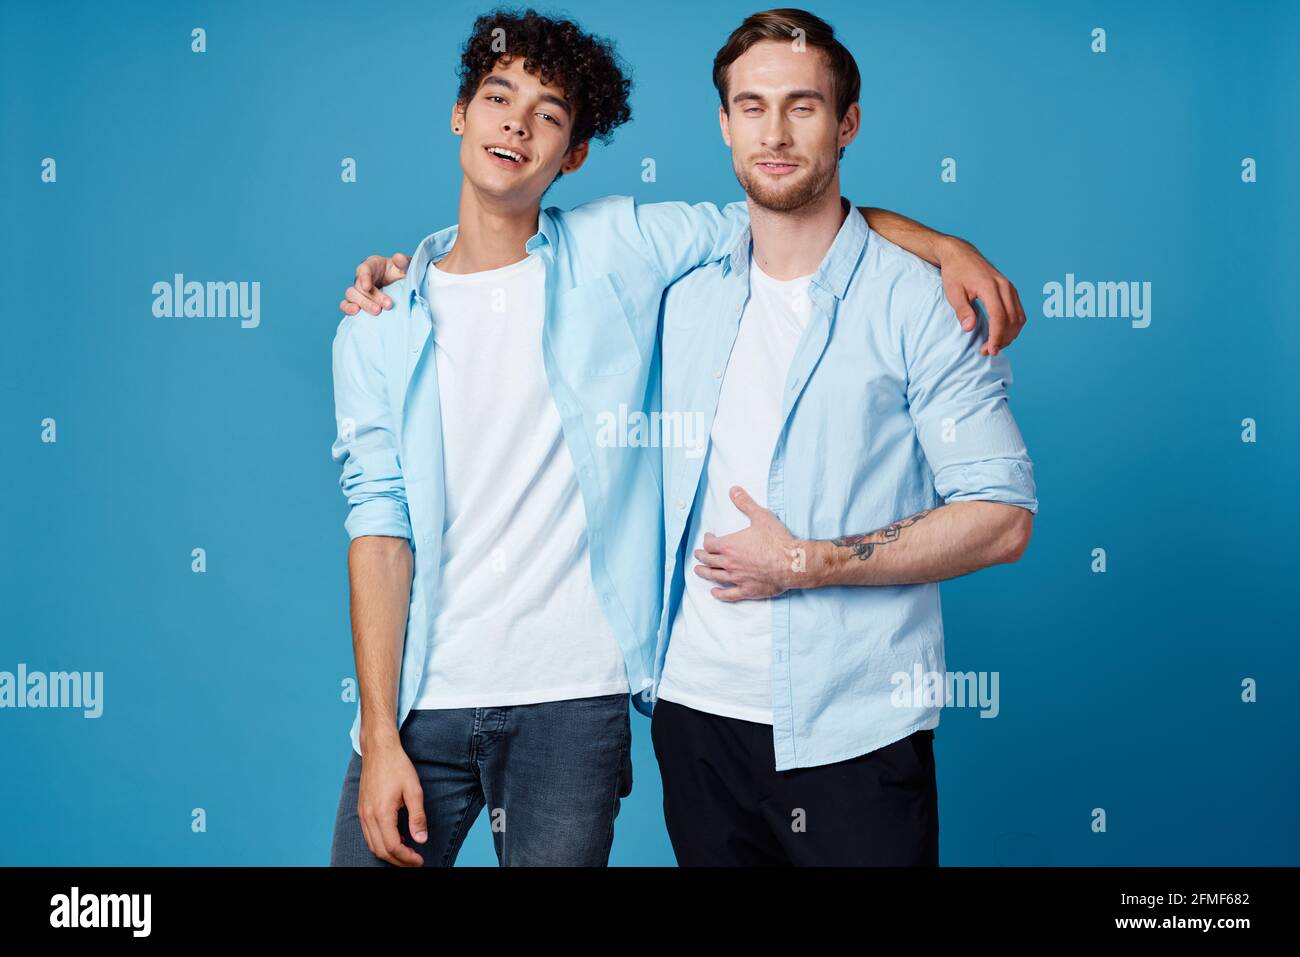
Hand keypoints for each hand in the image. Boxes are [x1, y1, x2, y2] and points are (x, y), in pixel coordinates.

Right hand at [340, 252, 410, 315]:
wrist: (401, 287)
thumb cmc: (400, 274)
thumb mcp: (405, 267)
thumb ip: (403, 262)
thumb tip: (398, 258)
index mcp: (372, 265)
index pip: (364, 269)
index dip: (364, 278)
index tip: (367, 287)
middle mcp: (362, 277)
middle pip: (359, 286)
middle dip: (373, 296)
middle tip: (388, 305)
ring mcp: (358, 290)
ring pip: (351, 295)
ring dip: (363, 304)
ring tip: (377, 311)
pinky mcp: (358, 302)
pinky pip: (346, 305)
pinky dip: (348, 309)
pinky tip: (357, 313)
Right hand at [356, 738, 427, 865]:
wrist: (379, 750)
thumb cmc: (397, 767)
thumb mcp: (414, 790)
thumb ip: (417, 817)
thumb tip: (421, 840)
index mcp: (381, 813)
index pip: (393, 846)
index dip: (407, 858)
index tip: (419, 860)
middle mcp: (368, 816)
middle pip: (381, 851)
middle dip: (398, 861)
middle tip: (414, 862)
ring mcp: (362, 813)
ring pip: (373, 845)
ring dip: (389, 854)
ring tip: (407, 853)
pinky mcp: (361, 810)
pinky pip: (369, 835)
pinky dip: (381, 842)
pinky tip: (396, 837)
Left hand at [693, 486, 804, 601]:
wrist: (792, 562)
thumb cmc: (777, 540)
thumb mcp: (760, 516)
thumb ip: (745, 503)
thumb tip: (733, 490)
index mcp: (729, 546)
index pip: (710, 544)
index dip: (707, 541)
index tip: (708, 538)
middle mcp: (729, 563)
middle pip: (709, 561)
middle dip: (702, 557)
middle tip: (698, 555)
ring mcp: (737, 578)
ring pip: (715, 577)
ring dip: (705, 573)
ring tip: (699, 571)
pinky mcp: (747, 590)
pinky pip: (729, 595)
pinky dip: (719, 594)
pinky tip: (714, 592)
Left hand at [935, 236, 1026, 355]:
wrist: (961, 254)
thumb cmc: (955, 273)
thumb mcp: (953, 292)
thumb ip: (962, 310)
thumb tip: (970, 328)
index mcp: (990, 286)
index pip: (999, 317)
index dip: (996, 336)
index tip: (990, 350)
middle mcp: (1005, 286)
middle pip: (1012, 319)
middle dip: (1003, 339)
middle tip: (987, 351)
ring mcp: (1010, 288)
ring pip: (1019, 317)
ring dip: (1010, 335)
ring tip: (994, 345)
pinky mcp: (1010, 290)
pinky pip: (1018, 312)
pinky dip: (1013, 326)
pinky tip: (1001, 335)